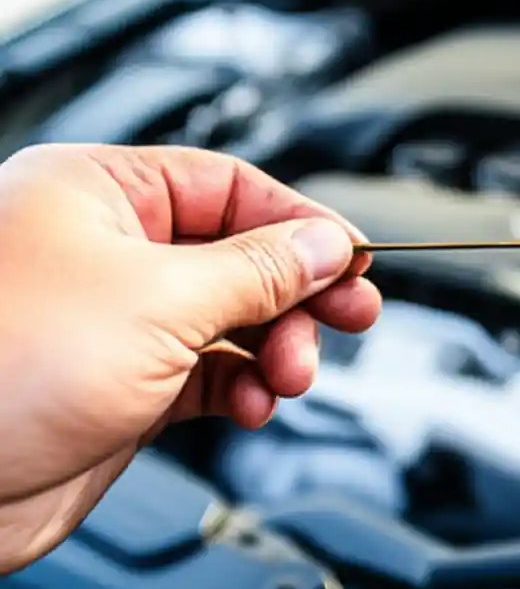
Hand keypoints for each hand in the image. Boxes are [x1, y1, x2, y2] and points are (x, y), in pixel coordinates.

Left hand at [0, 144, 380, 572]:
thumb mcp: (161, 301)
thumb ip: (260, 269)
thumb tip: (324, 244)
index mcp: (97, 192)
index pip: (229, 186)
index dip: (299, 222)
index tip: (352, 258)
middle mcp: (106, 249)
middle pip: (239, 253)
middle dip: (297, 291)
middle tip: (350, 315)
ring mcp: (114, 318)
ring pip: (231, 317)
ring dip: (276, 347)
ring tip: (292, 374)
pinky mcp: (121, 382)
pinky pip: (209, 371)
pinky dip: (243, 386)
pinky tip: (255, 402)